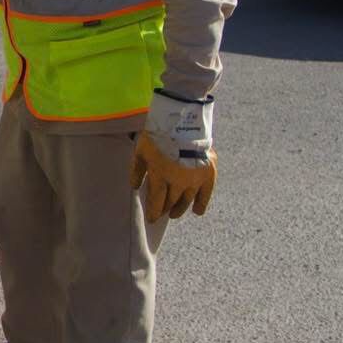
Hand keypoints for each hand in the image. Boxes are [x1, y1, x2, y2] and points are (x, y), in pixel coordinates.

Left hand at [129, 91, 216, 222]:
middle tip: (162, 214)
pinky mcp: (208, 173)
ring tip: (174, 214)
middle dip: (165, 210)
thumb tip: (134, 187)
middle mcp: (178, 183)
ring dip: (180, 209)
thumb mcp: (141, 151)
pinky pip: (206, 194)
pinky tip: (197, 212)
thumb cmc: (158, 136)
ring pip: (186, 200)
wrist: (183, 123)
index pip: (157, 201)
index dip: (154, 212)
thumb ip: (137, 170)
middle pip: (171, 202)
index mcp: (160, 177)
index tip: (151, 219)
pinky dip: (201, 204)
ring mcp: (194, 179)